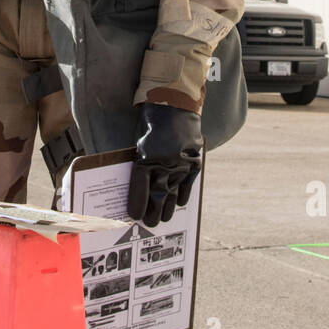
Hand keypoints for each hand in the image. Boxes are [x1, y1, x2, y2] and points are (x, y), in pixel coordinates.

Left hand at [127, 103, 202, 227]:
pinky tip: (179, 203)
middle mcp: (166, 163)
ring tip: (163, 219)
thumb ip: (139, 164)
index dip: (137, 204)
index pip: (140, 187)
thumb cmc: (151, 125)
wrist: (175, 105)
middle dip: (152, 212)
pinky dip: (183, 194)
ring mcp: (182, 164)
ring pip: (173, 193)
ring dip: (167, 208)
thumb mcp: (140, 143)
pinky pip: (188, 184)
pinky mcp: (194, 162)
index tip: (134, 216)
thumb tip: (137, 186)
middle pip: (158, 195)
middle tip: (149, 223)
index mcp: (147, 158)